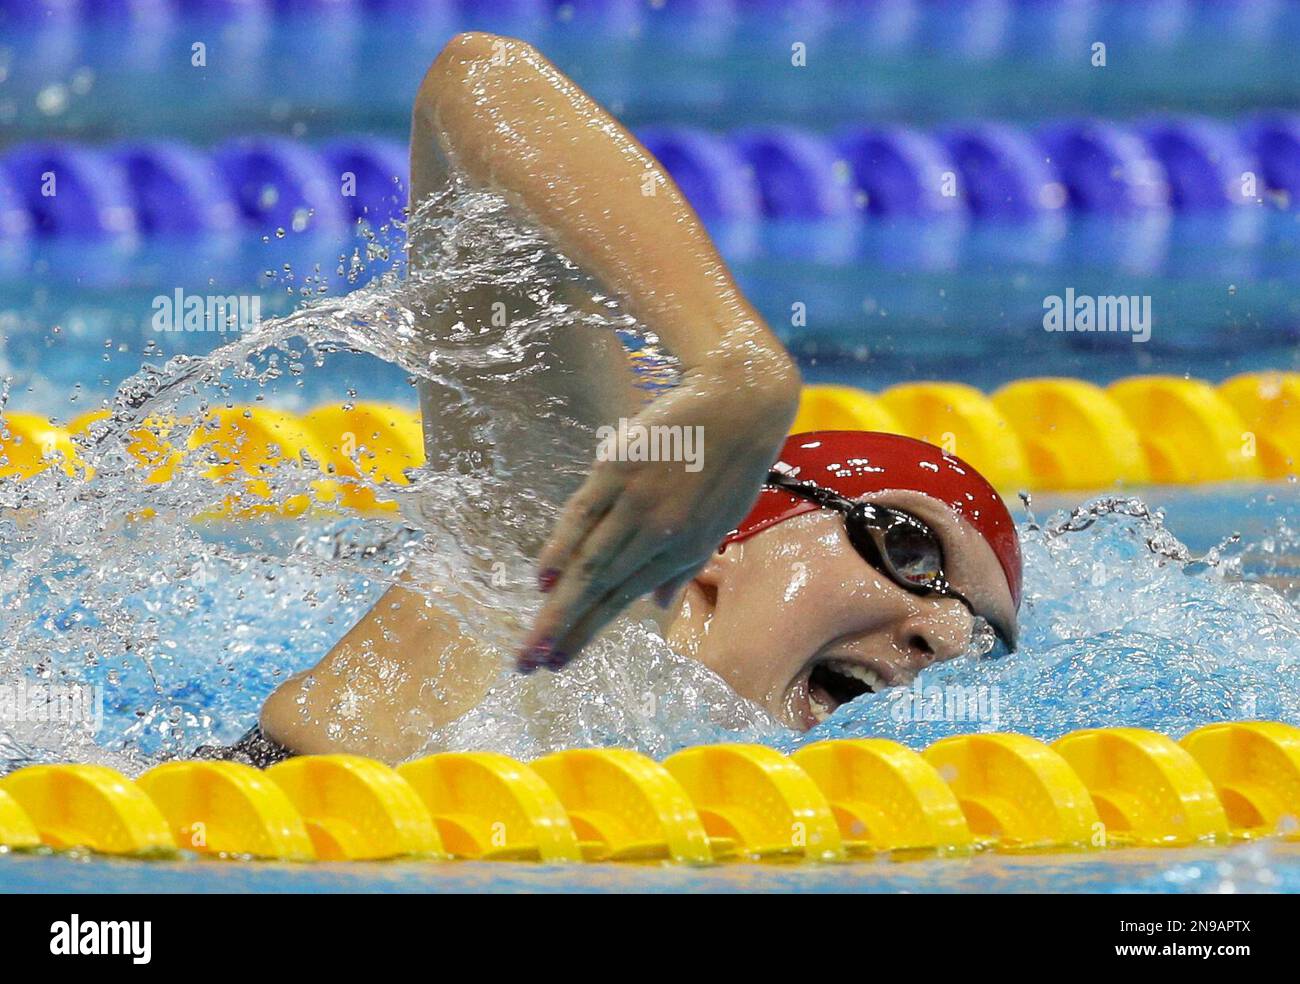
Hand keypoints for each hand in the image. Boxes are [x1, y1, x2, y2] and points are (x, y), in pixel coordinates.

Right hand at [518, 350, 798, 670]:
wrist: (739, 403)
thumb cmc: (732, 464)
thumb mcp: (720, 521)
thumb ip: (685, 565)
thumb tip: (657, 606)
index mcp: (683, 550)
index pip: (623, 600)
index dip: (589, 632)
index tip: (558, 661)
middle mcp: (658, 534)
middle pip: (600, 589)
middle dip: (564, 631)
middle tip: (529, 665)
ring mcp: (636, 501)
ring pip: (589, 562)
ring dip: (558, 605)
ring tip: (531, 639)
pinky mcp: (618, 468)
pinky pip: (582, 514)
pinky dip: (560, 546)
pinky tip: (541, 575)